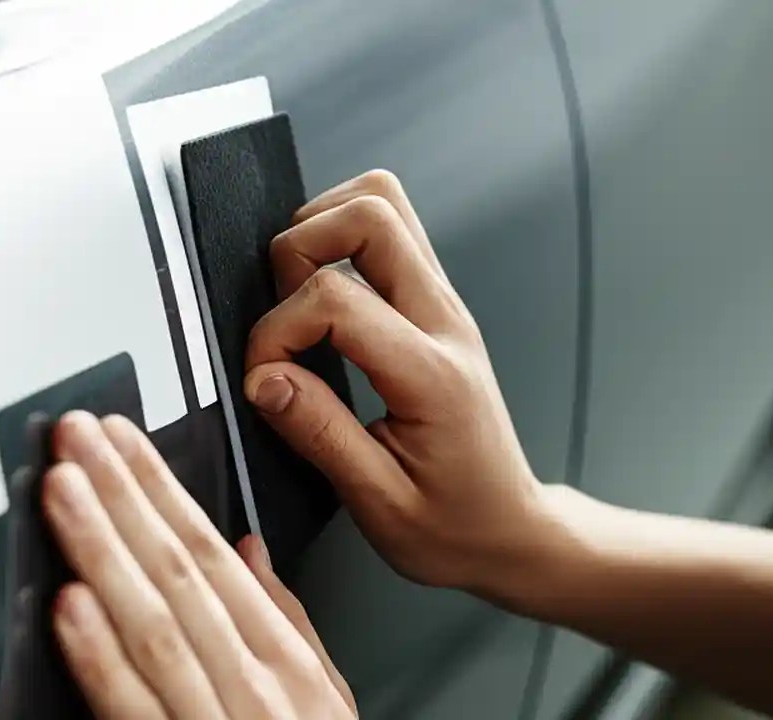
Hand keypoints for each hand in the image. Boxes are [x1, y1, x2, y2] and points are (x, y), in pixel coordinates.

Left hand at [43, 411, 355, 718]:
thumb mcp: (323, 695)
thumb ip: (288, 619)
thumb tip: (249, 548)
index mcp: (282, 656)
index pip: (211, 552)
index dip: (160, 488)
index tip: (121, 439)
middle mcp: (251, 681)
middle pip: (178, 571)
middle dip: (122, 494)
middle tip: (77, 438)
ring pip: (151, 622)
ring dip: (101, 548)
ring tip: (62, 490)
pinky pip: (131, 708)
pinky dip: (98, 655)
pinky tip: (66, 605)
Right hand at [244, 170, 557, 597]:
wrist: (510, 531)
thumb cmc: (452, 528)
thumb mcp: (379, 504)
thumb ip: (318, 432)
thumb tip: (261, 378)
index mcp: (432, 374)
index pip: (336, 298)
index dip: (276, 331)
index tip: (262, 380)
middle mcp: (445, 322)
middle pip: (372, 212)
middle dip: (299, 246)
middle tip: (276, 311)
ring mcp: (444, 306)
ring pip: (385, 204)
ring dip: (322, 230)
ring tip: (294, 295)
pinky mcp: (434, 306)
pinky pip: (390, 233)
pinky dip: (340, 243)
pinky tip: (318, 297)